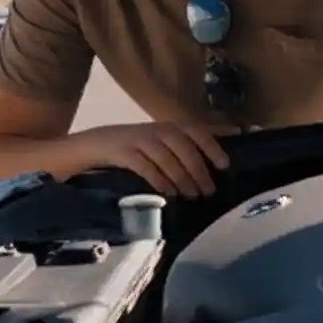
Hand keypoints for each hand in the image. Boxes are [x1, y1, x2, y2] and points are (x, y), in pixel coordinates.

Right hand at [75, 122, 238, 197]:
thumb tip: (220, 156)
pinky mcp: (123, 152)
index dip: (212, 145)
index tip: (225, 165)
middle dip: (198, 168)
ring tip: (191, 195)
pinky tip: (167, 192)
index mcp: (169, 126)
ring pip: (165, 156)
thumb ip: (188, 147)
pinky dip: (158, 178)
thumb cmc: (138, 146)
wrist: (98, 144)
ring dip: (181, 177)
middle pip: (182, 146)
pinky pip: (143, 165)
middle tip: (208, 190)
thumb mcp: (163, 143)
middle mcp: (156, 130)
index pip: (195, 131)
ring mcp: (139, 140)